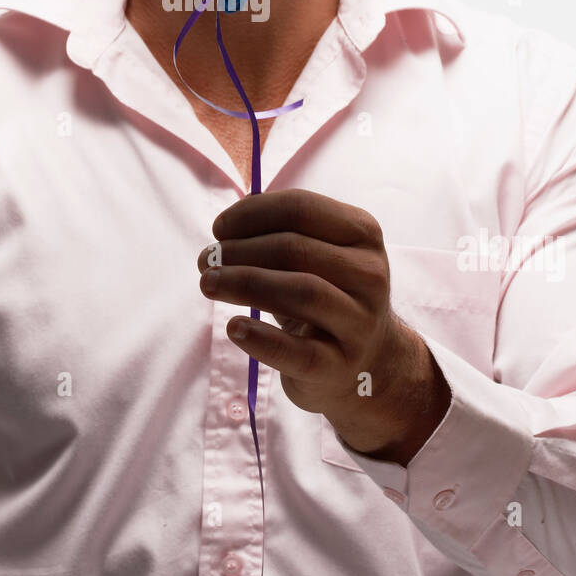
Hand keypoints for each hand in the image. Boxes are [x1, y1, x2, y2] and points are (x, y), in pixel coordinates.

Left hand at [197, 188, 450, 465]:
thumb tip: (224, 231)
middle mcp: (369, 275)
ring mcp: (359, 323)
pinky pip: (299, 352)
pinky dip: (261, 339)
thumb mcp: (317, 255)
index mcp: (362, 233)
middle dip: (240, 250)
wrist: (369, 361)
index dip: (251, 214)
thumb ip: (278, 233)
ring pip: (301, 292)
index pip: (301, 209)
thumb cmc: (328, 293)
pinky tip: (233, 328)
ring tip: (208, 283)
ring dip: (244, 283)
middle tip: (206, 260)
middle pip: (296, 249)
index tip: (219, 228)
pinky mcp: (339, 367)